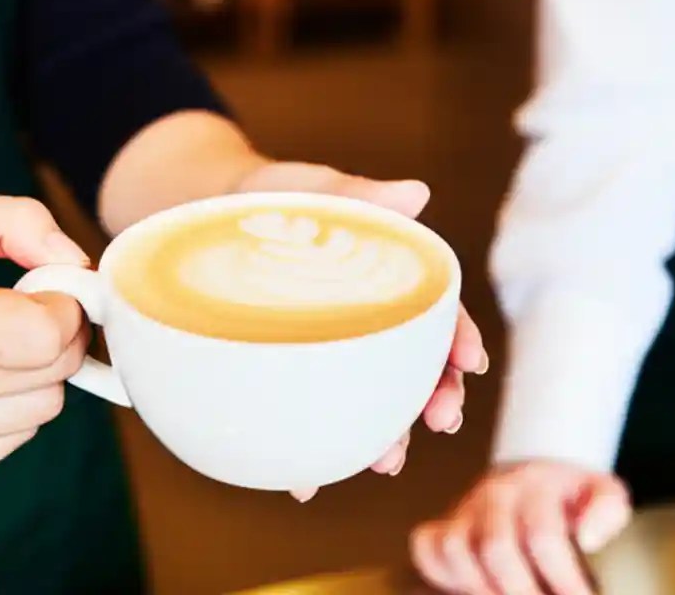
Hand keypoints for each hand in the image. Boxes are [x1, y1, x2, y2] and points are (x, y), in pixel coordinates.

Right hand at [0, 191, 89, 488]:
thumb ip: (16, 222)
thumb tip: (80, 264)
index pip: (40, 334)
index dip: (62, 304)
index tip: (41, 284)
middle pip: (52, 374)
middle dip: (57, 332)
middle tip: (20, 305)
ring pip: (43, 409)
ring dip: (35, 371)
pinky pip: (15, 438)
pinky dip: (10, 404)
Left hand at [233, 162, 489, 500]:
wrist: (204, 219)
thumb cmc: (273, 199)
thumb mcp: (315, 191)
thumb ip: (361, 194)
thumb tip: (417, 193)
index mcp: (388, 278)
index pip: (439, 311)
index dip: (460, 338)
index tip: (470, 363)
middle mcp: (368, 321)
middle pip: (416, 365)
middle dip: (436, 397)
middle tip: (442, 421)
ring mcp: (331, 351)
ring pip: (372, 399)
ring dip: (388, 434)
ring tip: (387, 461)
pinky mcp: (290, 373)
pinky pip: (307, 417)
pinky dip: (312, 453)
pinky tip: (307, 482)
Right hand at [410, 461, 630, 594]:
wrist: (533, 476)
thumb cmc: (569, 496)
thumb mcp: (602, 492)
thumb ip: (608, 509)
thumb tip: (590, 538)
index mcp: (536, 485)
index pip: (542, 535)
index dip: (563, 578)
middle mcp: (494, 493)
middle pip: (495, 548)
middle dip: (522, 591)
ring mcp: (463, 508)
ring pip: (456, 550)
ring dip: (483, 587)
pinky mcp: (442, 524)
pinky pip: (428, 549)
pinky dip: (444, 574)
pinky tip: (474, 588)